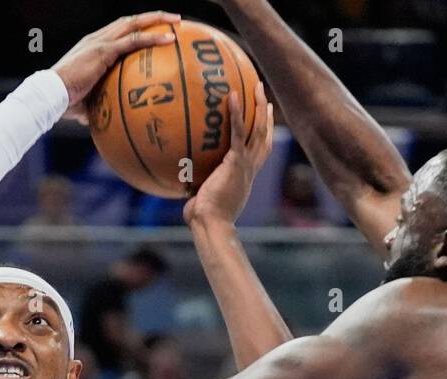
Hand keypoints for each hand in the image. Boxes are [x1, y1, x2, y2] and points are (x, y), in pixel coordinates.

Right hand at [51, 12, 180, 120]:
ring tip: (177, 22)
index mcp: (94, 47)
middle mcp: (97, 38)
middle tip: (174, 20)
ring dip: (157, 20)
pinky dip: (152, 38)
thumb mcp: (86, 103)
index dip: (138, 28)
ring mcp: (100, 42)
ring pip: (133, 23)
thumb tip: (104, 124)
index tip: (155, 30)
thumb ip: (98, 107)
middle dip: (153, 18)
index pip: (119, 31)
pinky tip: (169, 39)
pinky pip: (133, 40)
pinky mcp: (103, 51)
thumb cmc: (65, 102)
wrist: (51, 95)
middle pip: (129, 21)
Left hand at [184, 83, 273, 225]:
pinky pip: (238, 133)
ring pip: (258, 131)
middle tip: (264, 98)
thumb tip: (180, 181)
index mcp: (244, 177)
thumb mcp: (199, 199)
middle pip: (263, 137)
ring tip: (256, 86)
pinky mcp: (236, 162)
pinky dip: (237, 114)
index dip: (261, 137)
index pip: (258, 154)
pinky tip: (232, 96)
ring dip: (259, 107)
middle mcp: (249, 169)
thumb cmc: (203, 220)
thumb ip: (195, 187)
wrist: (211, 224)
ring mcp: (245, 165)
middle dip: (265, 117)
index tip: (261, 122)